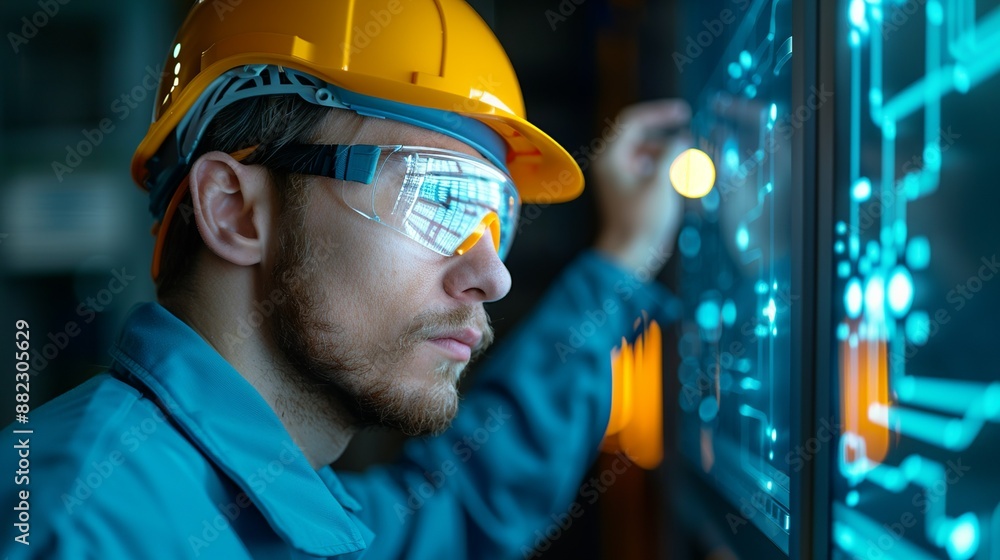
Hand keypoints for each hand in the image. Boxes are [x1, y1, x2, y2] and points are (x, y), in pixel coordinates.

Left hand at [592, 99, 691, 274]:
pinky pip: (656, 178)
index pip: (633, 121)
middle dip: (674, 146)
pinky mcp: (635, 194)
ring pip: (655, 160)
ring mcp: (624, 180)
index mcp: (611, 157)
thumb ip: (671, 154)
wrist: (632, 255)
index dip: (659, 113)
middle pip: (647, 141)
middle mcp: (615, 165)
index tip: (684, 112)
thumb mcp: (660, 182)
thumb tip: (681, 139)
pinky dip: (673, 181)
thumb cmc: (641, 220)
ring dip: (678, 165)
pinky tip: (694, 191)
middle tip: (698, 148)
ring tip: (702, 174)